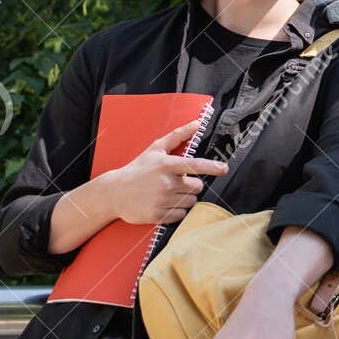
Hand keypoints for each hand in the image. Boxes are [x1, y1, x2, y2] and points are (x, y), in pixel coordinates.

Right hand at [101, 118, 226, 225]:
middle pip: (197, 187)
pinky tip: (164, 204)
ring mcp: (162, 200)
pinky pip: (181, 215)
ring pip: (191, 201)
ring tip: (168, 193)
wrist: (114, 192)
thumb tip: (197, 123)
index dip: (212, 167)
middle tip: (175, 183)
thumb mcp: (156, 150)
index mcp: (166, 165)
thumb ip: (178, 136)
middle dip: (191, 185)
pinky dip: (176, 211)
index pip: (195, 165)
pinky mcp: (158, 215)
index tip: (224, 169)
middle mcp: (166, 183)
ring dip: (184, 198)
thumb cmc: (138, 169)